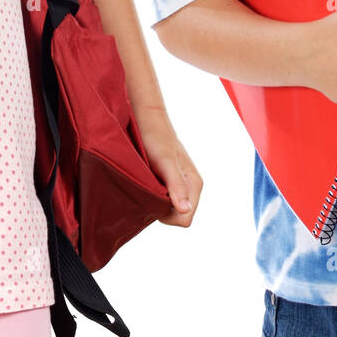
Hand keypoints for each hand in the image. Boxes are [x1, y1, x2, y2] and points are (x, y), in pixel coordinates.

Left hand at [133, 106, 202, 227]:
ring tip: (144, 181)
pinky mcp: (167, 181)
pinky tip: (143, 180)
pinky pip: (160, 199)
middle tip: (145, 187)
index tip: (151, 196)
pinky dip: (149, 194)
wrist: (145, 117)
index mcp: (194, 184)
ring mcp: (178, 185)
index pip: (184, 219)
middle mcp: (189, 187)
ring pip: (167, 209)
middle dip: (159, 209)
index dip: (166, 215)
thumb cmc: (156, 137)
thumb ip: (176, 185)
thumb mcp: (165, 161)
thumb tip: (185, 210)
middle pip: (175, 216)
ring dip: (153, 201)